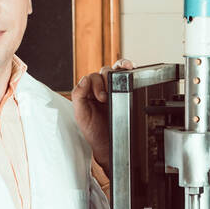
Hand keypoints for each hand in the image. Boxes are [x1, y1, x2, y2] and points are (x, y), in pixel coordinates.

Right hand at [70, 58, 133, 177]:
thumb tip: (122, 85)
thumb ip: (124, 98)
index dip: (123, 65)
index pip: (118, 69)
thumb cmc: (113, 129)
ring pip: (94, 76)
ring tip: (103, 98)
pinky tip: (92, 94)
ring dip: (99, 84)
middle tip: (113, 90)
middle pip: (106, 71)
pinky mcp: (80, 98)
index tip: (130, 67)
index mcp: (114, 87)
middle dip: (110, 78)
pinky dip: (83, 86)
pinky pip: (79, 87)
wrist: (104, 144)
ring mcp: (90, 91)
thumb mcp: (120, 113)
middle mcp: (102, 87)